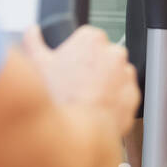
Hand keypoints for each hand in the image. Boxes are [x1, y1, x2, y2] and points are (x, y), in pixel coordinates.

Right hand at [21, 26, 137, 136]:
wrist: (75, 134)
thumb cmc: (58, 97)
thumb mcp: (37, 64)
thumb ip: (34, 41)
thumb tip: (32, 32)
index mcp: (92, 39)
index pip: (87, 39)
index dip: (76, 54)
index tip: (69, 67)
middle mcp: (114, 52)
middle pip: (102, 56)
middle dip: (91, 68)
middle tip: (74, 85)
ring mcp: (126, 74)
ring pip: (115, 75)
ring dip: (104, 84)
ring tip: (84, 100)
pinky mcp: (133, 96)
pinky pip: (123, 95)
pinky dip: (113, 101)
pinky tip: (94, 109)